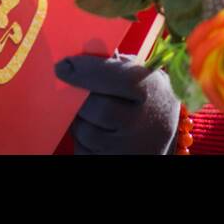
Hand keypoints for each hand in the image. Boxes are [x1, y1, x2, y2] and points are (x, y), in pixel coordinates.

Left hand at [54, 53, 180, 154]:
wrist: (161, 137)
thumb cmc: (145, 98)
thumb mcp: (143, 75)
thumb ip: (116, 64)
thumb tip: (78, 61)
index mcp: (152, 91)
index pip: (118, 78)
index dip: (87, 70)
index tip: (62, 66)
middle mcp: (144, 123)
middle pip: (97, 107)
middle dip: (80, 99)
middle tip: (77, 92)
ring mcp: (129, 148)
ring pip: (86, 131)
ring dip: (80, 120)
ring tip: (93, 114)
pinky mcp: (112, 162)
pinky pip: (83, 150)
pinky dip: (82, 140)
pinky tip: (97, 132)